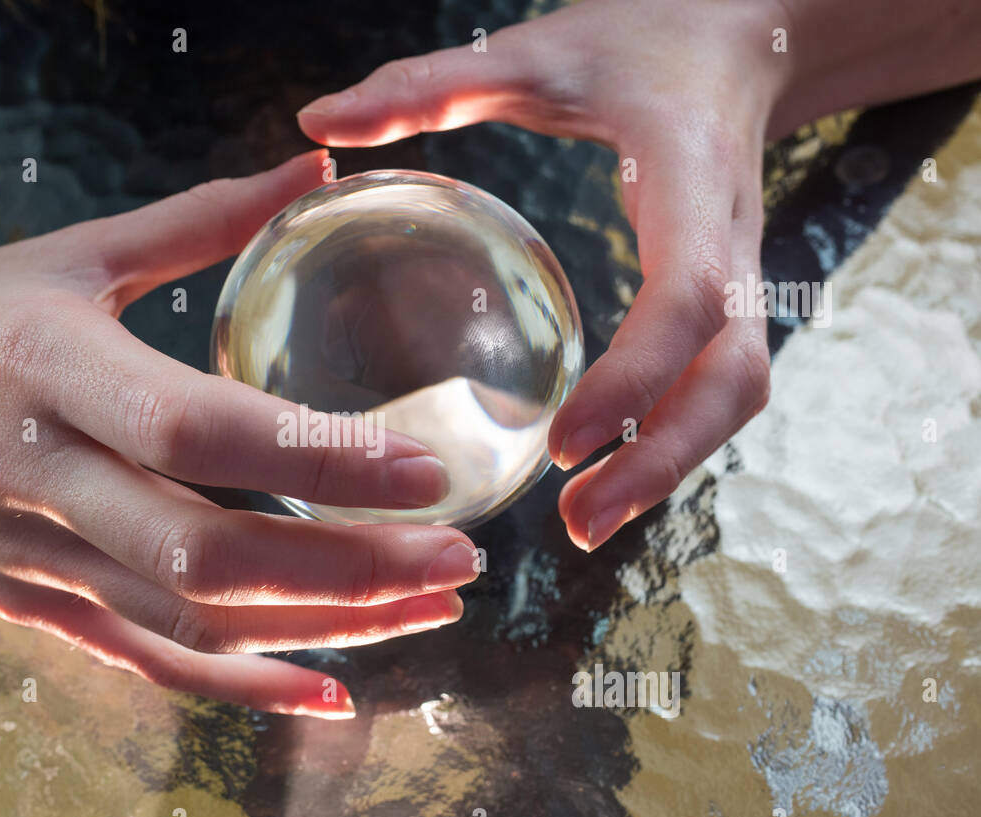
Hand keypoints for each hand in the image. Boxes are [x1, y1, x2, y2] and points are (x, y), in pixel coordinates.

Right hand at [0, 150, 478, 717]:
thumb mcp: (69, 255)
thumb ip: (199, 220)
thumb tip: (310, 172)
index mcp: (55, 369)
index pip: (200, 429)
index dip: (318, 457)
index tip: (427, 469)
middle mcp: (44, 475)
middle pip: (209, 551)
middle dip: (348, 568)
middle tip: (458, 560)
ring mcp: (34, 557)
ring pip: (190, 620)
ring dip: (321, 626)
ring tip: (425, 611)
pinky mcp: (31, 605)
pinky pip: (146, 662)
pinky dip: (242, 686)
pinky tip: (325, 690)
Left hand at [297, 0, 786, 549]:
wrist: (743, 35)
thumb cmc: (637, 40)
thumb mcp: (535, 51)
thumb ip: (432, 85)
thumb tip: (317, 119)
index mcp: (692, 181)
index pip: (685, 300)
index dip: (634, 381)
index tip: (563, 441)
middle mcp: (732, 241)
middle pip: (733, 378)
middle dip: (665, 463)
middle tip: (579, 525)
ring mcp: (739, 273)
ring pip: (736, 392)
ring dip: (673, 467)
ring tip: (589, 522)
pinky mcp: (725, 294)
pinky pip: (717, 382)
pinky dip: (671, 437)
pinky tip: (609, 469)